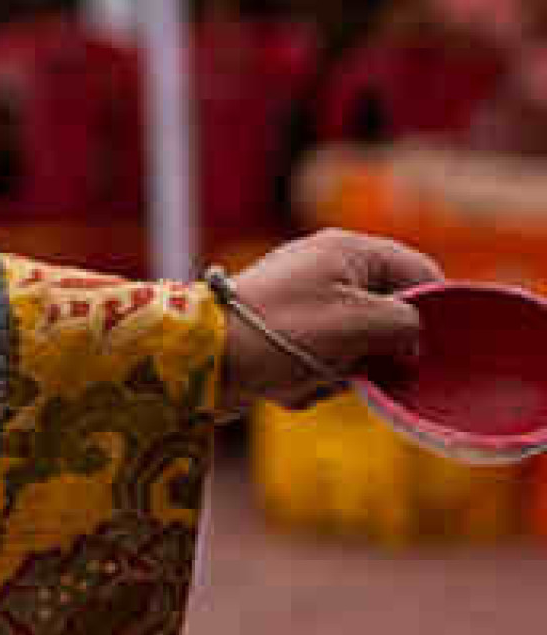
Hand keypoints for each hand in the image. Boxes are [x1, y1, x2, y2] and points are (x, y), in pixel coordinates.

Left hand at [211, 229, 442, 414]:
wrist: (200, 360)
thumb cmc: (283, 330)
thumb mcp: (362, 322)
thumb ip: (406, 325)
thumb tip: (411, 343)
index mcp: (347, 250)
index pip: (419, 273)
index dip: (434, 312)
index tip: (428, 348)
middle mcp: (325, 270)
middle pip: (386, 318)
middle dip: (371, 351)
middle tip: (350, 363)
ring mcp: (302, 304)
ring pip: (353, 350)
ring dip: (335, 373)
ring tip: (304, 372)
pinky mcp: (280, 337)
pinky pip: (317, 365)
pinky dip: (305, 380)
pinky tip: (282, 383)